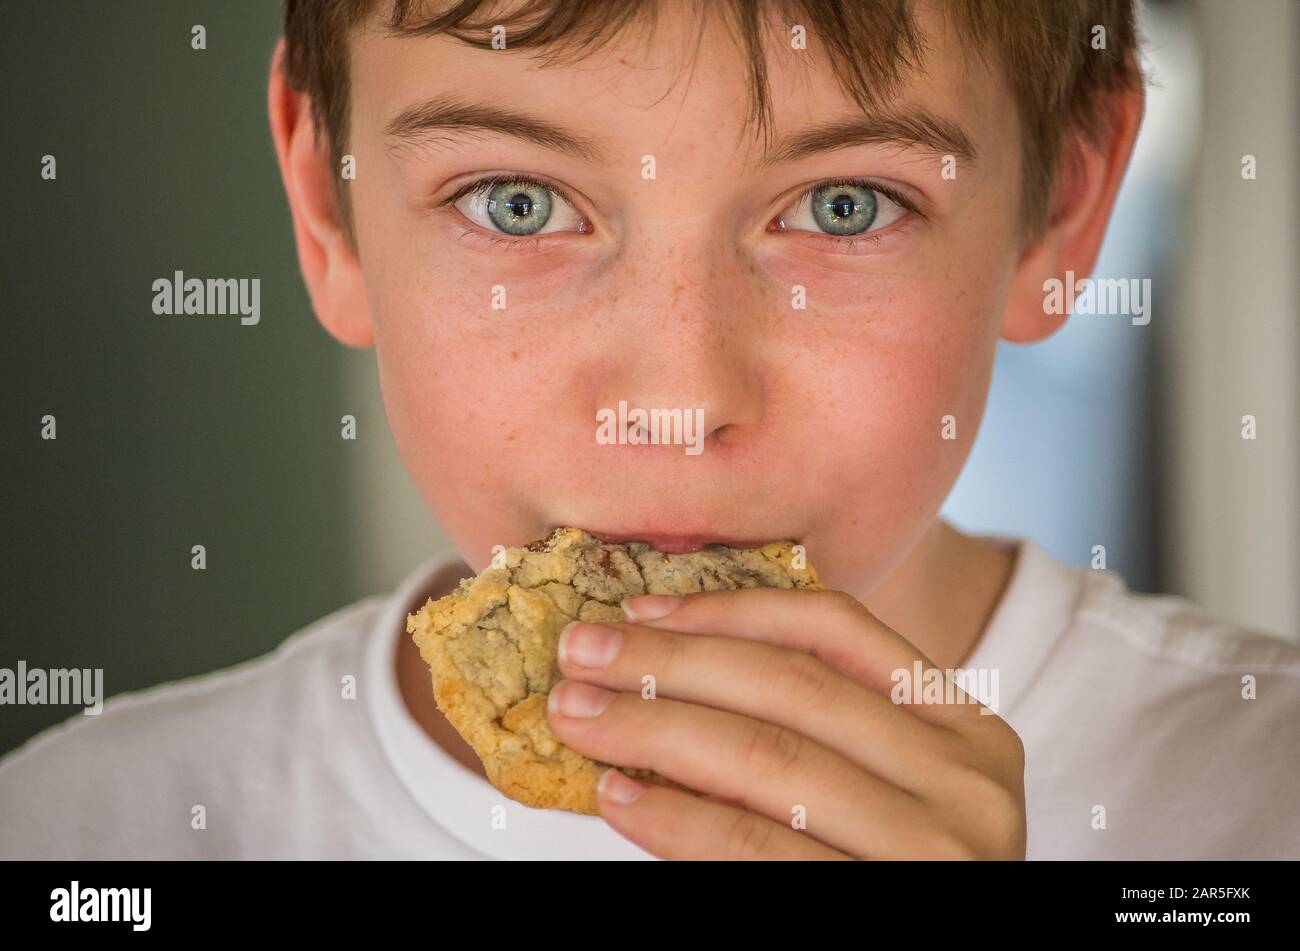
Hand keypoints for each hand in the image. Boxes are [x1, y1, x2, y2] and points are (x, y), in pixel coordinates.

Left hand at [546, 588, 1025, 858]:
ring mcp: (934, 851)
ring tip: (578, 717)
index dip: (729, 610)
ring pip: (767, 758)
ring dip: (653, 728)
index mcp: (965, 729)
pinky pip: (755, 846)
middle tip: (579, 654)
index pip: (837, 631)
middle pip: (791, 687)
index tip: (641, 611)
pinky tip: (619, 797)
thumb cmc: (888, 870)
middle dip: (670, 662)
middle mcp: (964, 783)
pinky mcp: (879, 908)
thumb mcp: (891, 791)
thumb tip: (663, 665)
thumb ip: (815, 732)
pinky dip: (677, 818)